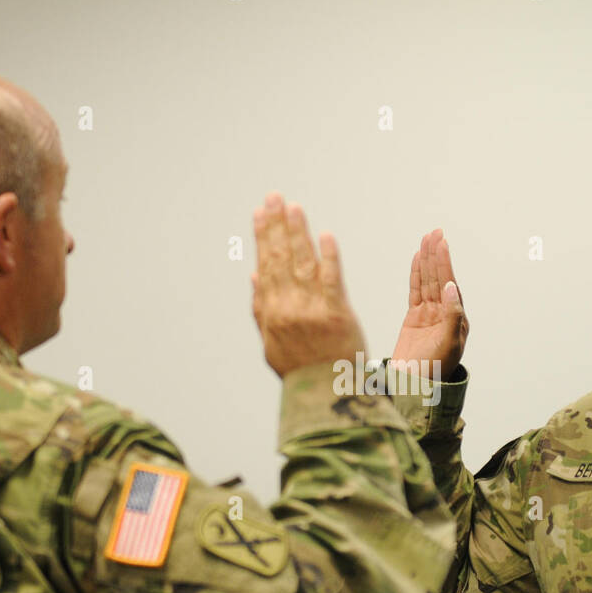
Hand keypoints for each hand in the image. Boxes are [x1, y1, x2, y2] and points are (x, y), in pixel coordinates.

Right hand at [251, 192, 366, 377]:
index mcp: (272, 313)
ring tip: (294, 208)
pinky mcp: (337, 314)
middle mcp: (288, 308)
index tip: (260, 212)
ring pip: (303, 263)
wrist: (327, 395)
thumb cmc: (300, 370)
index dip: (263, 237)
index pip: (266, 265)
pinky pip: (331, 280)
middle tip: (274, 198)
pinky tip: (325, 236)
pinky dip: (328, 257)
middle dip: (277, 225)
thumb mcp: (271, 344)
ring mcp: (312, 310)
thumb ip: (261, 309)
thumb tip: (254, 275)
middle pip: (281, 259)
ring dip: (298, 233)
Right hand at [391, 228, 466, 379]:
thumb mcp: (448, 344)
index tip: (442, 243)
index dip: (445, 263)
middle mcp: (445, 313)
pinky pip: (415, 291)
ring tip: (427, 239)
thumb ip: (452, 316)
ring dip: (427, 260)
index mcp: (457, 318)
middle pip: (439, 278)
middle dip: (437, 255)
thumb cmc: (435, 370)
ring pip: (427, 281)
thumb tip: (450, 287)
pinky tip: (418, 259)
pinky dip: (416, 274)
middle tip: (435, 233)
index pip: (450, 284)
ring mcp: (429, 315)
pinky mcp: (414, 318)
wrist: (414, 386)